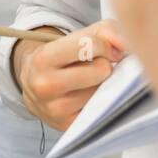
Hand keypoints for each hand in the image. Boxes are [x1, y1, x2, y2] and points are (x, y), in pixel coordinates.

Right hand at [12, 20, 126, 130]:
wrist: (32, 84)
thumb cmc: (61, 57)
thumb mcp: (78, 36)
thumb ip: (107, 31)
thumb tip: (125, 45)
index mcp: (42, 59)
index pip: (90, 46)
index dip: (103, 45)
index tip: (99, 49)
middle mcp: (45, 86)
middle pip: (101, 70)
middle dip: (102, 66)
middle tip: (91, 67)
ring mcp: (56, 109)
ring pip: (103, 91)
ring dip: (101, 85)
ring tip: (86, 82)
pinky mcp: (68, 125)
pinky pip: (100, 109)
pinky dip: (98, 100)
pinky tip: (87, 96)